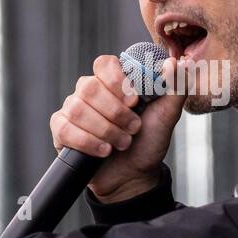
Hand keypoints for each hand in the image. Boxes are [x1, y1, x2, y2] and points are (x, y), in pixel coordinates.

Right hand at [50, 53, 183, 201]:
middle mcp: (89, 91)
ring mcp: (73, 110)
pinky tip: (104, 151)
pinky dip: (88, 142)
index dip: (117, 80)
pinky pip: (65, 129)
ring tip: (122, 143)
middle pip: (90, 87)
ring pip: (78, 109)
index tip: (134, 100)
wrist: (134, 175)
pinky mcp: (62, 130)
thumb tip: (175, 63)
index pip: (104, 64)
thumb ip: (175, 87)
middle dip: (116, 113)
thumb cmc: (148, 141)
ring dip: (105, 130)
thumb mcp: (167, 115)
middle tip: (133, 128)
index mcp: (113, 82)